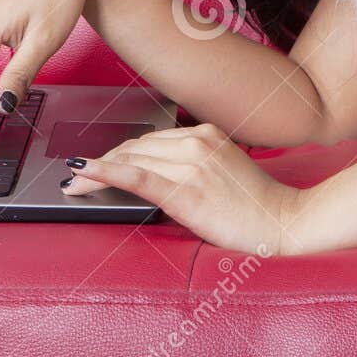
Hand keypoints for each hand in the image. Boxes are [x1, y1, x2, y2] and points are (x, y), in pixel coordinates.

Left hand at [61, 123, 303, 254]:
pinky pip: (135, 176)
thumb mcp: (224, 169)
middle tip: (76, 177)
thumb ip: (192, 163)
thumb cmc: (255, 205)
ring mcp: (191, 163)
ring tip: (73, 184)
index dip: (118, 153)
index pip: (149, 140)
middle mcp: (196, 141)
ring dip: (95, 171)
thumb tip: (153, 172)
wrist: (283, 223)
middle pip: (135, 147)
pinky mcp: (185, 190)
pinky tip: (81, 173)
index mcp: (206, 133)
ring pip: (130, 159)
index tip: (96, 163)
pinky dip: (103, 172)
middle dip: (102, 161)